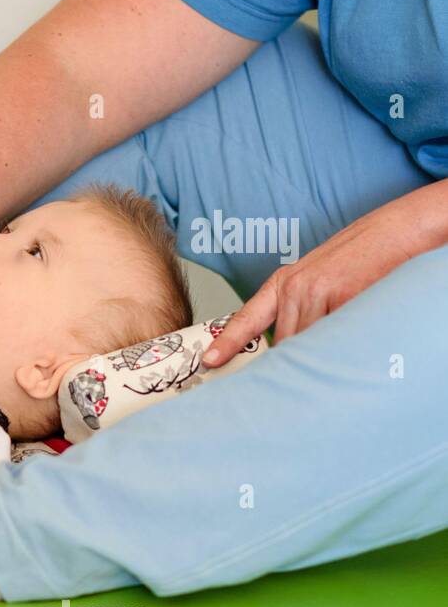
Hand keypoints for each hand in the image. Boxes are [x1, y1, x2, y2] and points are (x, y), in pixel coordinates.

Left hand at [204, 211, 416, 367]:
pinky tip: (353, 336)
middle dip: (290, 362)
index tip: (210, 361)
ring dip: (318, 357)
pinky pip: (334, 338)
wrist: (396, 231)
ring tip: (336, 351)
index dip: (228, 343)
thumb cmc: (359, 259)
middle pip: (283, 344)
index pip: (247, 318)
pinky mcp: (343, 299)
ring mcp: (317, 293)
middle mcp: (294, 288)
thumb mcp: (317, 280)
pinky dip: (342, 345)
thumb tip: (289, 348)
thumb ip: (299, 310)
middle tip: (298, 375)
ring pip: (307, 344)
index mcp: (283, 284)